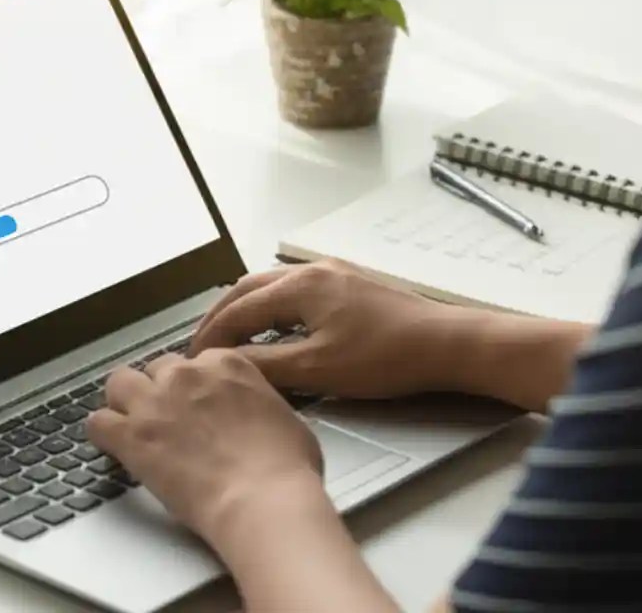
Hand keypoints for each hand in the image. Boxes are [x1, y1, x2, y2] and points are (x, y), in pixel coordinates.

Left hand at [86, 350, 323, 542]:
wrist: (262, 499)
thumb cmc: (285, 468)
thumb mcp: (286, 417)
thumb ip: (259, 402)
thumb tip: (256, 414)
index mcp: (226, 364)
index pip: (196, 362)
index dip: (193, 386)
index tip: (195, 404)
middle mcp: (186, 374)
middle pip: (156, 369)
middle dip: (159, 391)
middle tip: (166, 419)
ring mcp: (154, 403)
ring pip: (118, 384)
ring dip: (124, 402)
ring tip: (132, 425)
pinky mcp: (131, 436)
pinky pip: (96, 422)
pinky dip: (101, 434)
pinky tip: (112, 446)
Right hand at [190, 259, 462, 399]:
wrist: (447, 345)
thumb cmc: (386, 357)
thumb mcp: (318, 369)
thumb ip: (267, 366)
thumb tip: (226, 365)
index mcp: (299, 286)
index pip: (237, 309)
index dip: (210, 337)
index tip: (193, 362)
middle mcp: (312, 271)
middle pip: (248, 290)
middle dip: (220, 318)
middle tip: (201, 348)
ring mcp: (333, 275)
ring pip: (271, 290)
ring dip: (245, 313)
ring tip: (229, 341)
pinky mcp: (350, 287)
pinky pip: (295, 294)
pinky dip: (272, 312)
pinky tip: (273, 335)